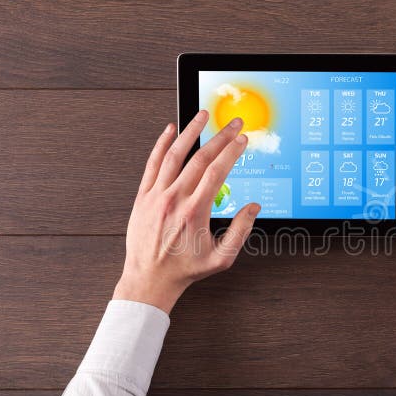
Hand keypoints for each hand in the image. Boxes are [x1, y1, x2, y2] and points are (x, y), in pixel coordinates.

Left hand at [113, 111, 259, 313]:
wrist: (149, 279)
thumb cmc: (184, 269)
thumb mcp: (221, 258)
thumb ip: (241, 231)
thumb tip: (253, 207)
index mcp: (195, 212)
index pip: (217, 171)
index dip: (232, 152)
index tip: (242, 141)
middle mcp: (174, 199)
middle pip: (200, 158)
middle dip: (220, 137)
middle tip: (233, 124)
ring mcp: (156, 196)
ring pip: (174, 155)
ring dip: (190, 131)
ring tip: (202, 115)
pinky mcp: (142, 197)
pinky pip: (153, 164)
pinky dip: (161, 145)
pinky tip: (170, 131)